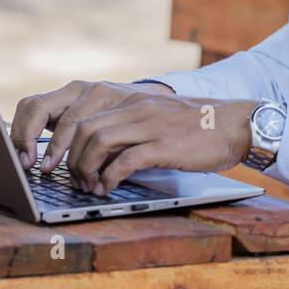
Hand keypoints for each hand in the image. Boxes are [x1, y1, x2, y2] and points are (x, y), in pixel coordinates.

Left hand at [64, 95, 257, 194]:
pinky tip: (108, 188)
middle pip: (83, 127)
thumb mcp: (154, 120)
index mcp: (130, 100)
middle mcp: (136, 107)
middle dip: (68, 157)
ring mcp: (150, 124)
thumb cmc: (194, 128)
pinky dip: (110, 177)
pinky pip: (126, 160)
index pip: (80, 114)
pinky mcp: (165, 144)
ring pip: (99, 141)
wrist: (234, 124)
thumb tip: (94, 154)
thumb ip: (126, 129)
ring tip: (88, 185)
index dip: (60, 140)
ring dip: (86, 167)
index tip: (54, 162)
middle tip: (68, 178)